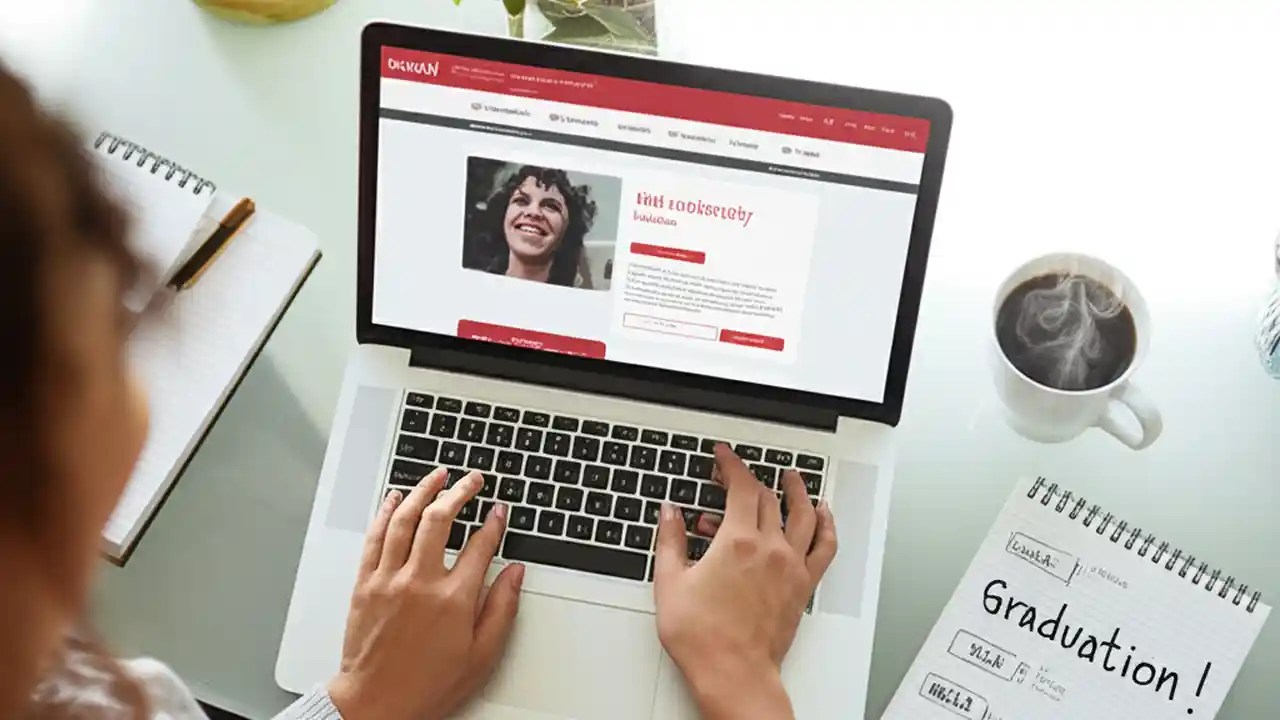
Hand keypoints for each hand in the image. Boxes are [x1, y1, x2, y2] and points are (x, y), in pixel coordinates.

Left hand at [328, 469, 524, 719]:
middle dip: (460, 492)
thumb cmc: (427, 686)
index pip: (480, 545)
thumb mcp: (481, 656)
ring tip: (437, 475)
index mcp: (453, 599)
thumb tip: (515, 573)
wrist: (375, 704)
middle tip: (471, 480)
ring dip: (422, 490)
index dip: (494, 523)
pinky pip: (375, 536)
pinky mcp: (365, 583)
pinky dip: (385, 512)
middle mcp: (420, 581)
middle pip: (441, 518)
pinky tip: (394, 498)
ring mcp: (389, 579)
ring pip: (405, 519)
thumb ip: (502, 609)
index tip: (499, 511)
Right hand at [653, 445, 837, 719]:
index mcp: (736, 542)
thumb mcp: (670, 583)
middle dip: (750, 479)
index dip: (732, 464)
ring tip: (791, 478)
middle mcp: (769, 549)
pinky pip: (825, 547)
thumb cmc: (703, 638)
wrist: (733, 673)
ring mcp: (790, 567)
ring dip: (797, 490)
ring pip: (803, 514)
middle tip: (736, 475)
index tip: (723, 456)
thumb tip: (670, 513)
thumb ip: (670, 540)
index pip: (741, 486)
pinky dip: (827, 525)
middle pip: (767, 498)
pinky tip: (823, 515)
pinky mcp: (803, 586)